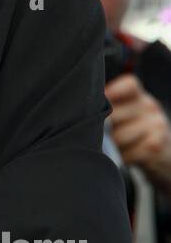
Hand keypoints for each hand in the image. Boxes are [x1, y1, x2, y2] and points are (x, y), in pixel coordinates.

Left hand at [106, 74, 170, 192]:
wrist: (163, 156)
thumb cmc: (135, 133)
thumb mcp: (128, 115)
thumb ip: (110, 108)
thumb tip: (80, 112)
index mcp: (139, 96)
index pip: (129, 84)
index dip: (113, 91)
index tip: (102, 101)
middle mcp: (150, 107)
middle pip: (114, 115)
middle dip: (103, 129)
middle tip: (102, 136)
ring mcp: (156, 125)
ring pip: (119, 136)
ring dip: (112, 147)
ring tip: (115, 148)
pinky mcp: (156, 146)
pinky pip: (128, 153)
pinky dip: (122, 158)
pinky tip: (124, 157)